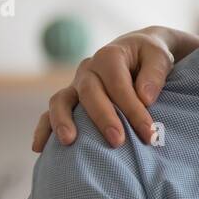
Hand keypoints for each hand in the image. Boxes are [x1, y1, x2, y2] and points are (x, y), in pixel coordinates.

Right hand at [31, 26, 198, 151]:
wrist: (137, 50)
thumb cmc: (150, 56)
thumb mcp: (159, 57)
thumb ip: (155, 74)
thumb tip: (145, 98)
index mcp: (109, 56)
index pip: (119, 85)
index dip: (133, 110)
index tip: (149, 132)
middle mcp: (88, 69)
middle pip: (89, 93)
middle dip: (103, 119)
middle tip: (118, 142)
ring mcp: (76, 84)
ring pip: (61, 100)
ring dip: (63, 121)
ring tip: (69, 142)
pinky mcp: (71, 98)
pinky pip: (50, 112)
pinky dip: (44, 128)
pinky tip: (40, 148)